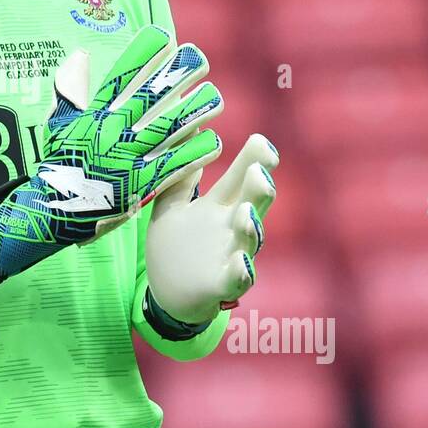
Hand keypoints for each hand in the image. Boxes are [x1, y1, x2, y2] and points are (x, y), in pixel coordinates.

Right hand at [0, 25, 224, 282]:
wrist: (51, 214)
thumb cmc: (58, 165)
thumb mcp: (59, 123)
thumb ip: (72, 88)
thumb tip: (81, 54)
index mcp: (94, 114)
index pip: (120, 77)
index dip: (143, 56)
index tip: (164, 37)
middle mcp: (111, 132)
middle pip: (149, 97)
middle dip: (175, 77)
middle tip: (199, 60)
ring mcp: (127, 158)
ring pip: (167, 128)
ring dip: (193, 112)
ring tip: (214, 97)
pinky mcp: (139, 186)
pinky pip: (174, 166)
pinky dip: (194, 153)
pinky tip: (213, 141)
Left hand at [145, 133, 278, 327]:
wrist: (167, 294)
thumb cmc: (175, 246)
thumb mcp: (171, 207)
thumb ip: (180, 176)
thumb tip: (185, 132)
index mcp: (219, 207)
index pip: (238, 178)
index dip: (252, 160)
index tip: (260, 141)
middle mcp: (231, 228)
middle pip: (251, 204)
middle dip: (259, 188)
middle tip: (260, 169)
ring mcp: (230, 256)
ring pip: (249, 240)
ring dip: (251, 226)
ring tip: (246, 212)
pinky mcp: (222, 285)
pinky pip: (237, 279)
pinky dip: (242, 272)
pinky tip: (241, 261)